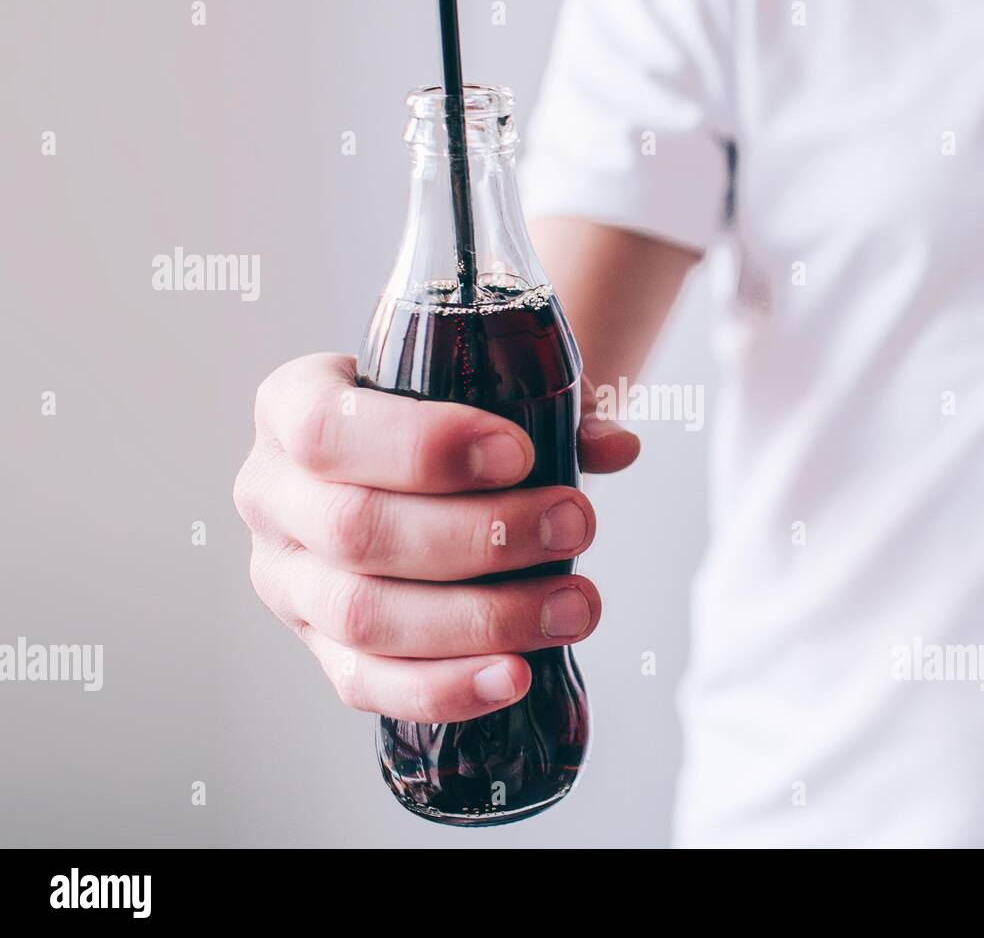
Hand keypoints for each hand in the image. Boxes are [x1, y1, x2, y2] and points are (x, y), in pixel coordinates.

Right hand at [233, 353, 637, 722]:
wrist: (417, 468)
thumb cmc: (447, 420)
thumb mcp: (487, 391)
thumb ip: (549, 409)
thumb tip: (616, 447)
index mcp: (291, 405)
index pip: (326, 429)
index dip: (423, 447)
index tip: (520, 453)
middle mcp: (272, 495)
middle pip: (357, 529)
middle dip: (481, 535)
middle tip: (576, 523)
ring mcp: (288, 581)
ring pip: (365, 615)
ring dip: (481, 617)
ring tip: (575, 604)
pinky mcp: (317, 648)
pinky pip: (367, 685)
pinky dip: (446, 687)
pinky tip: (518, 674)